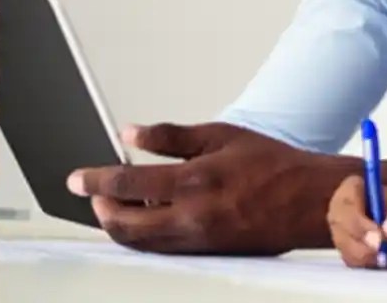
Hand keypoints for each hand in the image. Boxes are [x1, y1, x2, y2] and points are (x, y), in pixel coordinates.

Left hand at [69, 122, 386, 254]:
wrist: (310, 202)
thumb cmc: (273, 165)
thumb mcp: (220, 134)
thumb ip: (170, 136)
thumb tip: (131, 133)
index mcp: (192, 183)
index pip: (125, 184)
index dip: (93, 180)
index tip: (76, 178)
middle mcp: (190, 218)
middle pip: (122, 225)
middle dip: (100, 208)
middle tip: (94, 191)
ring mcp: (198, 240)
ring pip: (139, 242)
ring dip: (120, 223)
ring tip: (118, 201)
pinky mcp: (206, 252)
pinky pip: (162, 247)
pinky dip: (145, 233)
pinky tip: (149, 213)